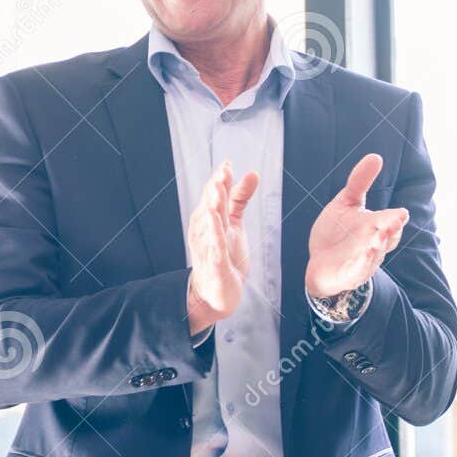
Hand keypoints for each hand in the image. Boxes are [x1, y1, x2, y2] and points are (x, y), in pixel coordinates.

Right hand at [185, 161, 258, 335]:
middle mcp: (204, 231)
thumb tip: (252, 173)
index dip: (220, 179)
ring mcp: (208, 247)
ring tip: (218, 188)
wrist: (216, 292)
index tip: (228, 163)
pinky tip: (215, 219)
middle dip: (216, 188)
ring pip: (210, 223)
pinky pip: (214, 246)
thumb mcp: (234, 223)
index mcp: (207, 219)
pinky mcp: (216, 264)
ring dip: (213, 205)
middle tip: (223, 171)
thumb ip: (240, 198)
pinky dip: (214, 232)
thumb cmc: (224, 255)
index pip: (212, 194)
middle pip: (210, 205)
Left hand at [305, 153, 408, 297]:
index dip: (395, 221)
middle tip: (391, 224)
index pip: (391, 224)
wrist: (322, 265)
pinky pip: (354, 272)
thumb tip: (376, 157)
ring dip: (374, 250)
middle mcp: (374, 246)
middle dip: (389, 233)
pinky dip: (357, 266)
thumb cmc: (338, 232)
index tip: (400, 214)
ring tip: (373, 241)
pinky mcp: (347, 275)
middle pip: (386, 240)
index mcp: (376, 227)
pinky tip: (357, 258)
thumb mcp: (346, 203)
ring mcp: (362, 262)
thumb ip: (359, 182)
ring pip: (372, 257)